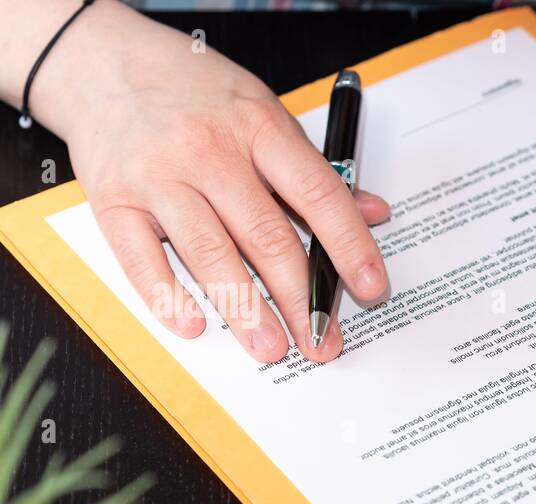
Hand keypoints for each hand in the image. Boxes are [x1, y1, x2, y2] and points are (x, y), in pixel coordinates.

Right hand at [42, 3, 388, 362]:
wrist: (102, 62)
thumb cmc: (195, 93)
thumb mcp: (264, 113)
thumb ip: (314, 169)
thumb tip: (372, 213)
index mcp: (258, 128)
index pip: (317, 195)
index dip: (349, 245)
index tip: (371, 287)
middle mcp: (209, 152)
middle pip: (266, 237)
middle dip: (299, 298)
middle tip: (322, 341)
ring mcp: (158, 177)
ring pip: (210, 254)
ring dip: (245, 310)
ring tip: (272, 347)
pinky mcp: (113, 200)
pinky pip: (141, 259)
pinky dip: (168, 296)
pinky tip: (196, 324)